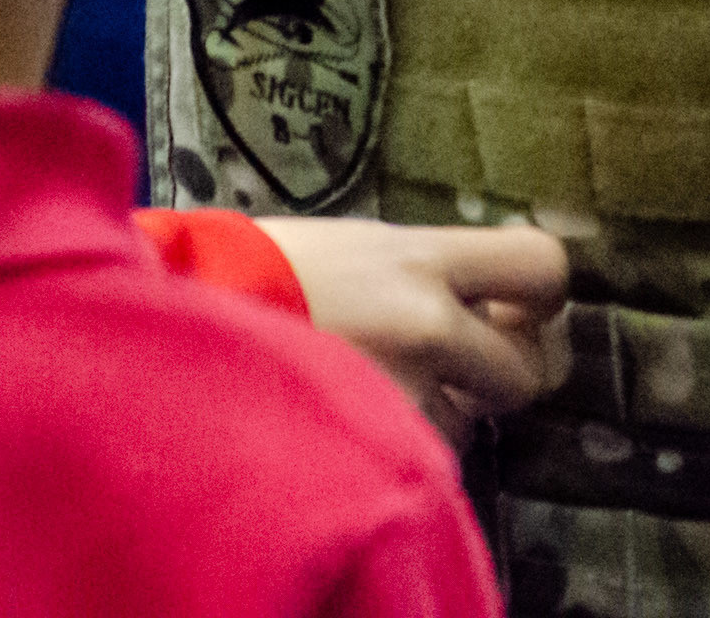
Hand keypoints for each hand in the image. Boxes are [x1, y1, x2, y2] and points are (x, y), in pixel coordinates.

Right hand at [251, 219, 572, 436]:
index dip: (540, 298)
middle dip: (500, 377)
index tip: (516, 310)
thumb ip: (424, 272)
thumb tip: (485, 304)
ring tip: (370, 390)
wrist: (168, 323)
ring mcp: (400, 397)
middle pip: (527, 371)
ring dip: (436, 417)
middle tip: (461, 371)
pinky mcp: (371, 452)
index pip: (542, 267)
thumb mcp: (352, 246)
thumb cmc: (255, 273)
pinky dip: (395, 452)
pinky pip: (415, 463)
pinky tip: (348, 423)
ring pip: (466, 426)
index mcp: (419, 259)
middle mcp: (424, 326)